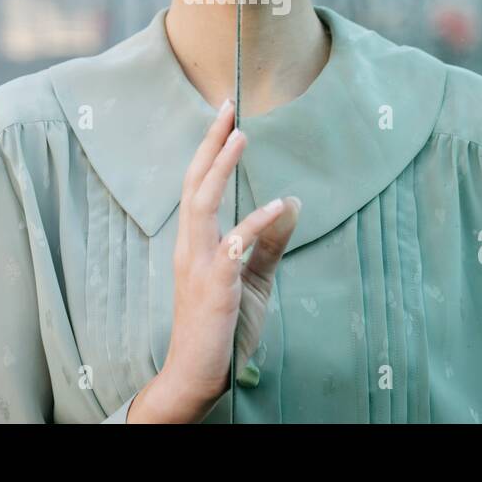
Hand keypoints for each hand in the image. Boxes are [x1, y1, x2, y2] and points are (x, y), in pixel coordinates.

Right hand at [129, 98, 299, 421]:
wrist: (196, 375)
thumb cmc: (220, 327)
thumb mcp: (250, 278)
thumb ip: (267, 242)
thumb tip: (292, 202)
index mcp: (194, 243)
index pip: (197, 185)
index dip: (210, 149)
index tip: (225, 115)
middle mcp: (189, 247)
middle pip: (194, 183)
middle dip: (211, 144)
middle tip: (227, 106)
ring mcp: (199, 266)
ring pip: (202, 205)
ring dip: (222, 169)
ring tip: (240, 137)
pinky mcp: (215, 288)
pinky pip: (234, 248)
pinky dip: (255, 223)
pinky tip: (279, 205)